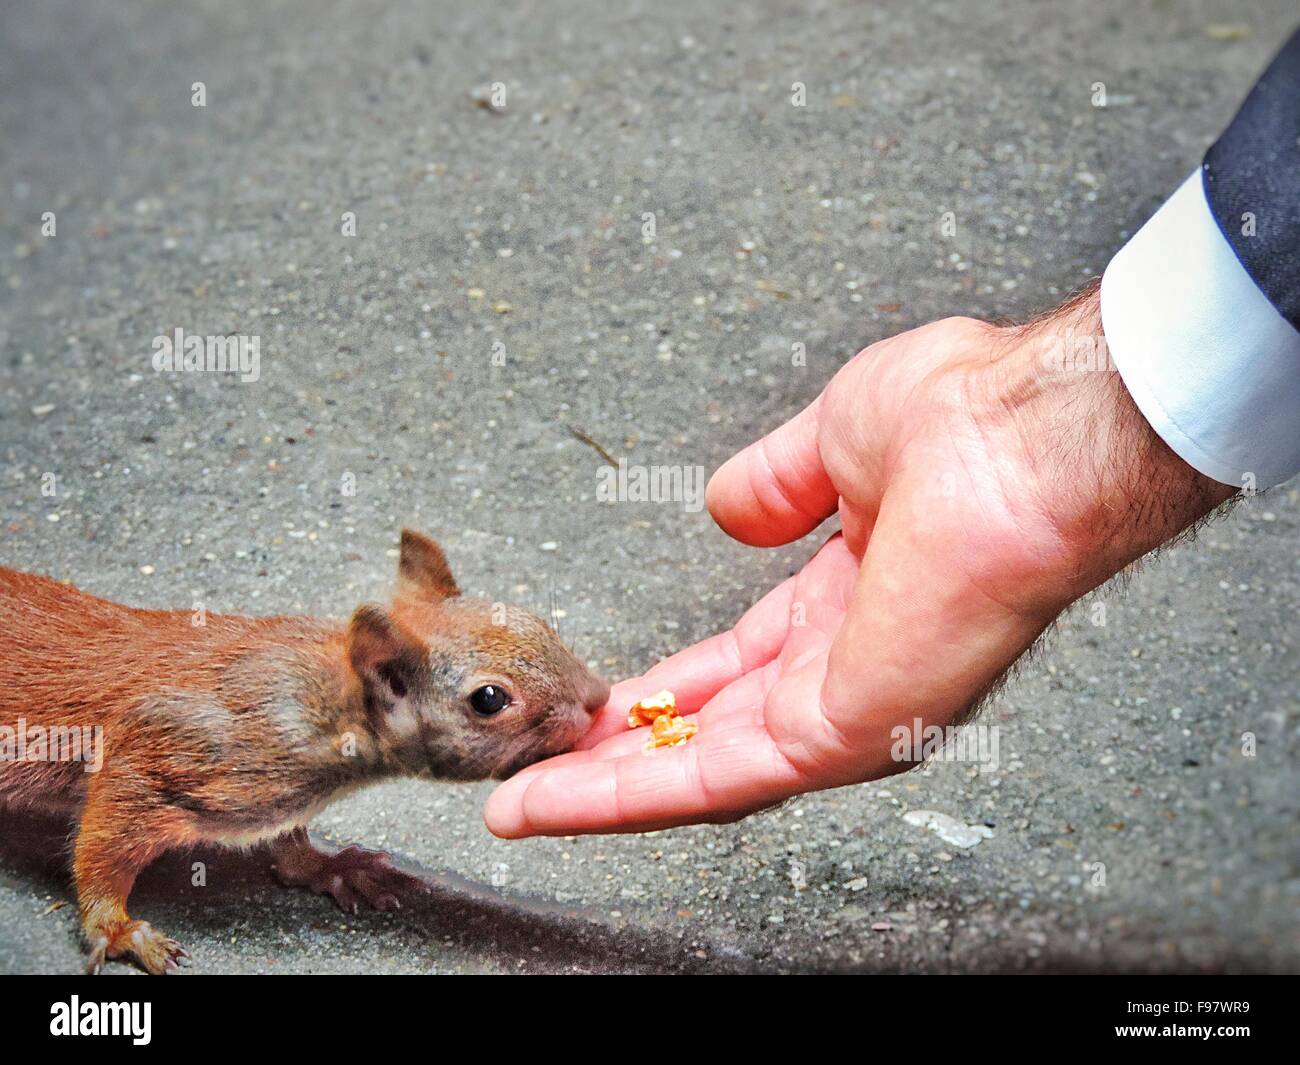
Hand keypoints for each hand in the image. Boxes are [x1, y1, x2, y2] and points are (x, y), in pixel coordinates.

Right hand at [485, 286, 1235, 836]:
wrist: (1028, 437)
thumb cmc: (970, 421)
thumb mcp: (838, 438)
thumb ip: (777, 483)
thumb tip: (732, 508)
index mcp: (844, 603)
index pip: (728, 669)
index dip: (657, 691)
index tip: (594, 706)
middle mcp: (844, 667)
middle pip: (705, 735)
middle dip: (614, 761)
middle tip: (535, 780)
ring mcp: (848, 708)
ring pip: (701, 773)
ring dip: (606, 792)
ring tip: (525, 805)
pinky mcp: (846, 731)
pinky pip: (720, 778)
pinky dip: (632, 794)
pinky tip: (567, 799)